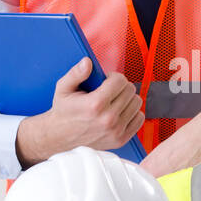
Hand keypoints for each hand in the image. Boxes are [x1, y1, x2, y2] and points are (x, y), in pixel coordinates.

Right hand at [15, 58, 144, 166]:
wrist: (60, 136)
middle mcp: (108, 119)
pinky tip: (120, 111)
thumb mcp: (63, 88)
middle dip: (120, 86)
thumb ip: (76, 73)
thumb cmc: (63, 111)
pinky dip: (132, 113)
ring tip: (114, 100)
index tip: (107, 80)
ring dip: (127, 98)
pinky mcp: (121, 139)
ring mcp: (115, 130)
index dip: (113, 76)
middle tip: (109, 90)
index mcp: (95, 104)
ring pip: (136, 103)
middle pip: (130, 90)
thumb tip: (87, 62)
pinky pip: (139, 119)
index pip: (120, 81)